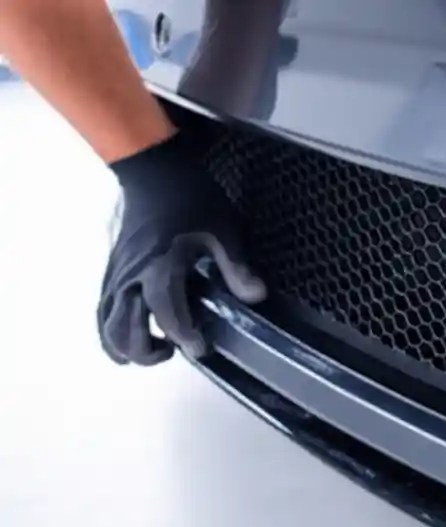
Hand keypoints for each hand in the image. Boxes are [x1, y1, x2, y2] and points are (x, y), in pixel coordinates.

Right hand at [97, 133, 265, 364]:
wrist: (153, 170)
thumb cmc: (190, 197)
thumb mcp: (224, 228)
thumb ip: (237, 265)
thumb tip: (256, 296)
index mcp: (160, 266)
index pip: (165, 312)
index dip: (183, 335)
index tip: (199, 349)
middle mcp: (131, 275)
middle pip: (122, 328)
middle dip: (144, 351)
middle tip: (174, 351)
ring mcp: (116, 273)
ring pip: (105, 322)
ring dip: (124, 344)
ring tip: (154, 348)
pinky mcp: (112, 269)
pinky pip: (103, 306)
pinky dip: (112, 327)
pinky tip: (133, 331)